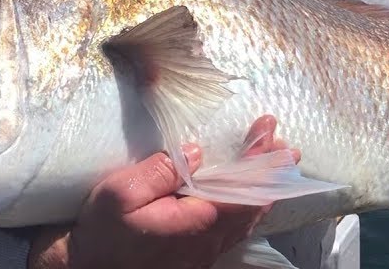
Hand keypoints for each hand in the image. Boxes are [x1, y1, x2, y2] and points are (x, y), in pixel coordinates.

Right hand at [29, 115, 292, 268]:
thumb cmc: (102, 235)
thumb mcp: (121, 194)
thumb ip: (160, 171)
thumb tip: (195, 154)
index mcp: (197, 222)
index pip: (244, 189)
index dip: (261, 160)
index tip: (269, 131)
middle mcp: (208, 241)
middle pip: (253, 205)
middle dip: (270, 172)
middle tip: (286, 145)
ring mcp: (203, 252)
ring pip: (245, 220)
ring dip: (262, 188)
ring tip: (276, 165)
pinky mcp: (193, 256)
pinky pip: (232, 229)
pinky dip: (247, 206)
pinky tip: (248, 197)